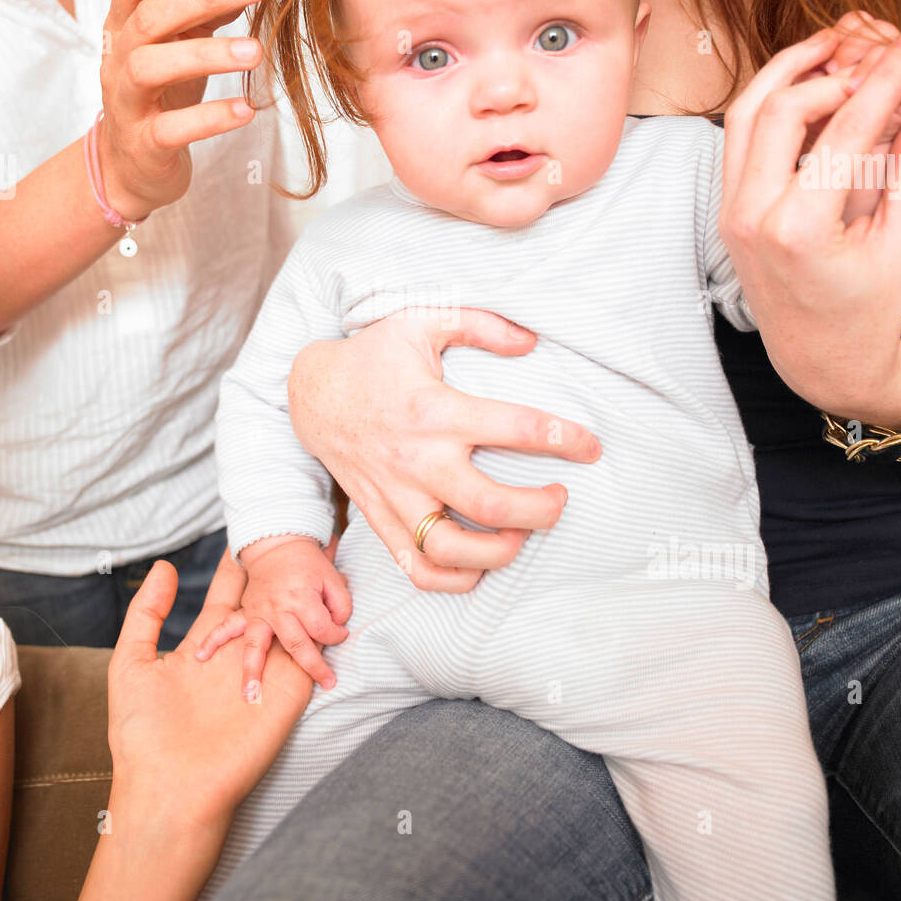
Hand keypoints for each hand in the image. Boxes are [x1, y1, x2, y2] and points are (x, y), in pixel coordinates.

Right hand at [97, 0, 268, 220]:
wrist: (131, 165)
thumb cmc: (162, 93)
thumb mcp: (180, 44)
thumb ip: (206, 12)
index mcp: (123, 24)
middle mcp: (117, 57)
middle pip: (150, 15)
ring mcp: (125, 101)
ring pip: (151, 67)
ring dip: (207, 54)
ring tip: (256, 51)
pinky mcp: (143, 145)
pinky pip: (170, 129)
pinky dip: (210, 118)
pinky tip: (247, 109)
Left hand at [105, 556, 312, 828]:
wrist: (171, 788)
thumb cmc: (142, 734)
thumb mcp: (132, 663)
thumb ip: (147, 614)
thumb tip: (165, 567)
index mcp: (202, 649)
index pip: (225, 599)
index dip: (233, 569)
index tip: (243, 537)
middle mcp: (236, 657)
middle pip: (261, 603)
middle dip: (274, 571)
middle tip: (288, 534)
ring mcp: (266, 673)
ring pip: (289, 621)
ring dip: (303, 591)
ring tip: (317, 552)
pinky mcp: (289, 691)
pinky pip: (309, 652)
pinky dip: (320, 625)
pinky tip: (330, 595)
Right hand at [196, 536, 351, 692]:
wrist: (278, 543)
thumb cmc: (308, 564)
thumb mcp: (332, 578)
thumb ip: (340, 604)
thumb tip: (338, 628)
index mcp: (301, 597)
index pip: (322, 628)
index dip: (337, 635)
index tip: (341, 634)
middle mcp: (278, 608)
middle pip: (296, 643)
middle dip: (313, 666)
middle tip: (328, 683)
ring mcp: (258, 611)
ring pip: (256, 644)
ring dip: (252, 670)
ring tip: (250, 696)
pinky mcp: (246, 612)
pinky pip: (226, 627)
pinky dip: (212, 641)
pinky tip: (201, 656)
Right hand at [286, 308, 601, 591]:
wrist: (309, 394)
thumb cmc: (372, 357)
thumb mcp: (421, 321)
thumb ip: (480, 325)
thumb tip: (531, 342)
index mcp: (435, 410)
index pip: (516, 428)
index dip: (563, 439)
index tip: (590, 446)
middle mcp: (417, 459)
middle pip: (491, 506)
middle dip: (541, 510)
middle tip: (560, 498)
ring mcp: (396, 495)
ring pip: (453, 549)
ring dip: (500, 552)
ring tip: (522, 533)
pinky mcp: (380, 517)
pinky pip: (417, 569)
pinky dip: (453, 579)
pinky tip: (480, 563)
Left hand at [720, 23, 900, 427]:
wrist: (819, 358)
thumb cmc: (867, 309)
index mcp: (799, 230)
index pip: (843, 131)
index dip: (881, 81)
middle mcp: (752, 216)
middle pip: (779, 109)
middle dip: (828, 69)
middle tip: (868, 50)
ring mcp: (732, 212)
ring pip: (744, 114)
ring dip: (786, 72)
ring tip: (831, 45)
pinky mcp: (728, 208)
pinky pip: (740, 139)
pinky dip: (770, 102)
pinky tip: (809, 84)